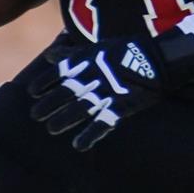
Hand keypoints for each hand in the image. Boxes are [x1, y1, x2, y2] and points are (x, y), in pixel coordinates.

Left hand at [27, 32, 193, 150]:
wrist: (161, 59)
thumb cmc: (127, 52)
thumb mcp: (98, 47)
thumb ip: (73, 55)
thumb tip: (50, 56)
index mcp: (89, 59)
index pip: (60, 71)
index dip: (44, 82)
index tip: (32, 92)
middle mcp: (95, 75)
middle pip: (66, 92)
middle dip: (49, 104)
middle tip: (36, 115)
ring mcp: (109, 91)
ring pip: (80, 108)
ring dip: (63, 120)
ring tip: (51, 129)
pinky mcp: (122, 105)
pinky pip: (103, 122)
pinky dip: (90, 135)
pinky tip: (79, 145)